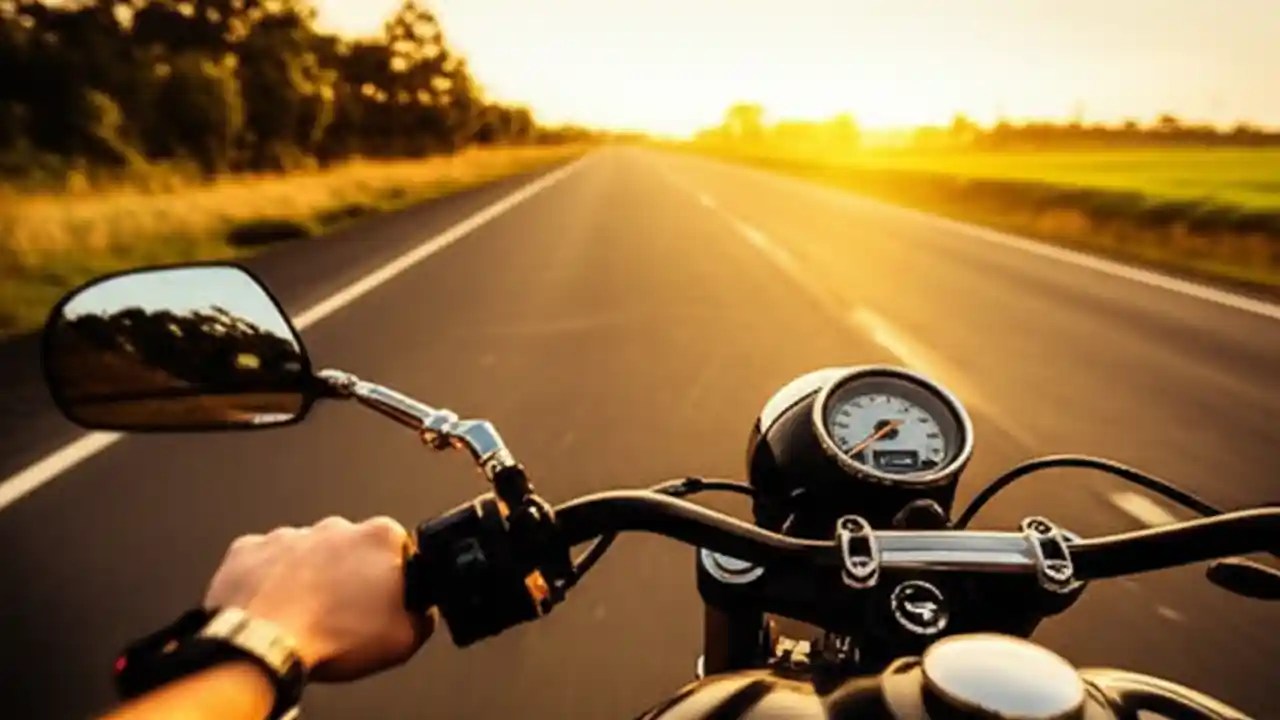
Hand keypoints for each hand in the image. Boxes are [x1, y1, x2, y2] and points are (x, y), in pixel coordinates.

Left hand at [205, 516, 433, 681]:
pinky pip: (266, 564)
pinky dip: (270, 583)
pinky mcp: (251, 549)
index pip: (400, 553)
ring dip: (309, 578)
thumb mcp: (404, 640)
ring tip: (306, 617)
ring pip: (308, 556)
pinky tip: (275, 610)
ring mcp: (291, 535)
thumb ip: (422, 617)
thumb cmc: (333, 638)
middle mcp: (336, 526)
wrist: (264, 644)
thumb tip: (419, 612)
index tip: (384, 606)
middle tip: (344, 616)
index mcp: (380, 538)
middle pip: (352, 550)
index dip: (394, 584)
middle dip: (350, 576)